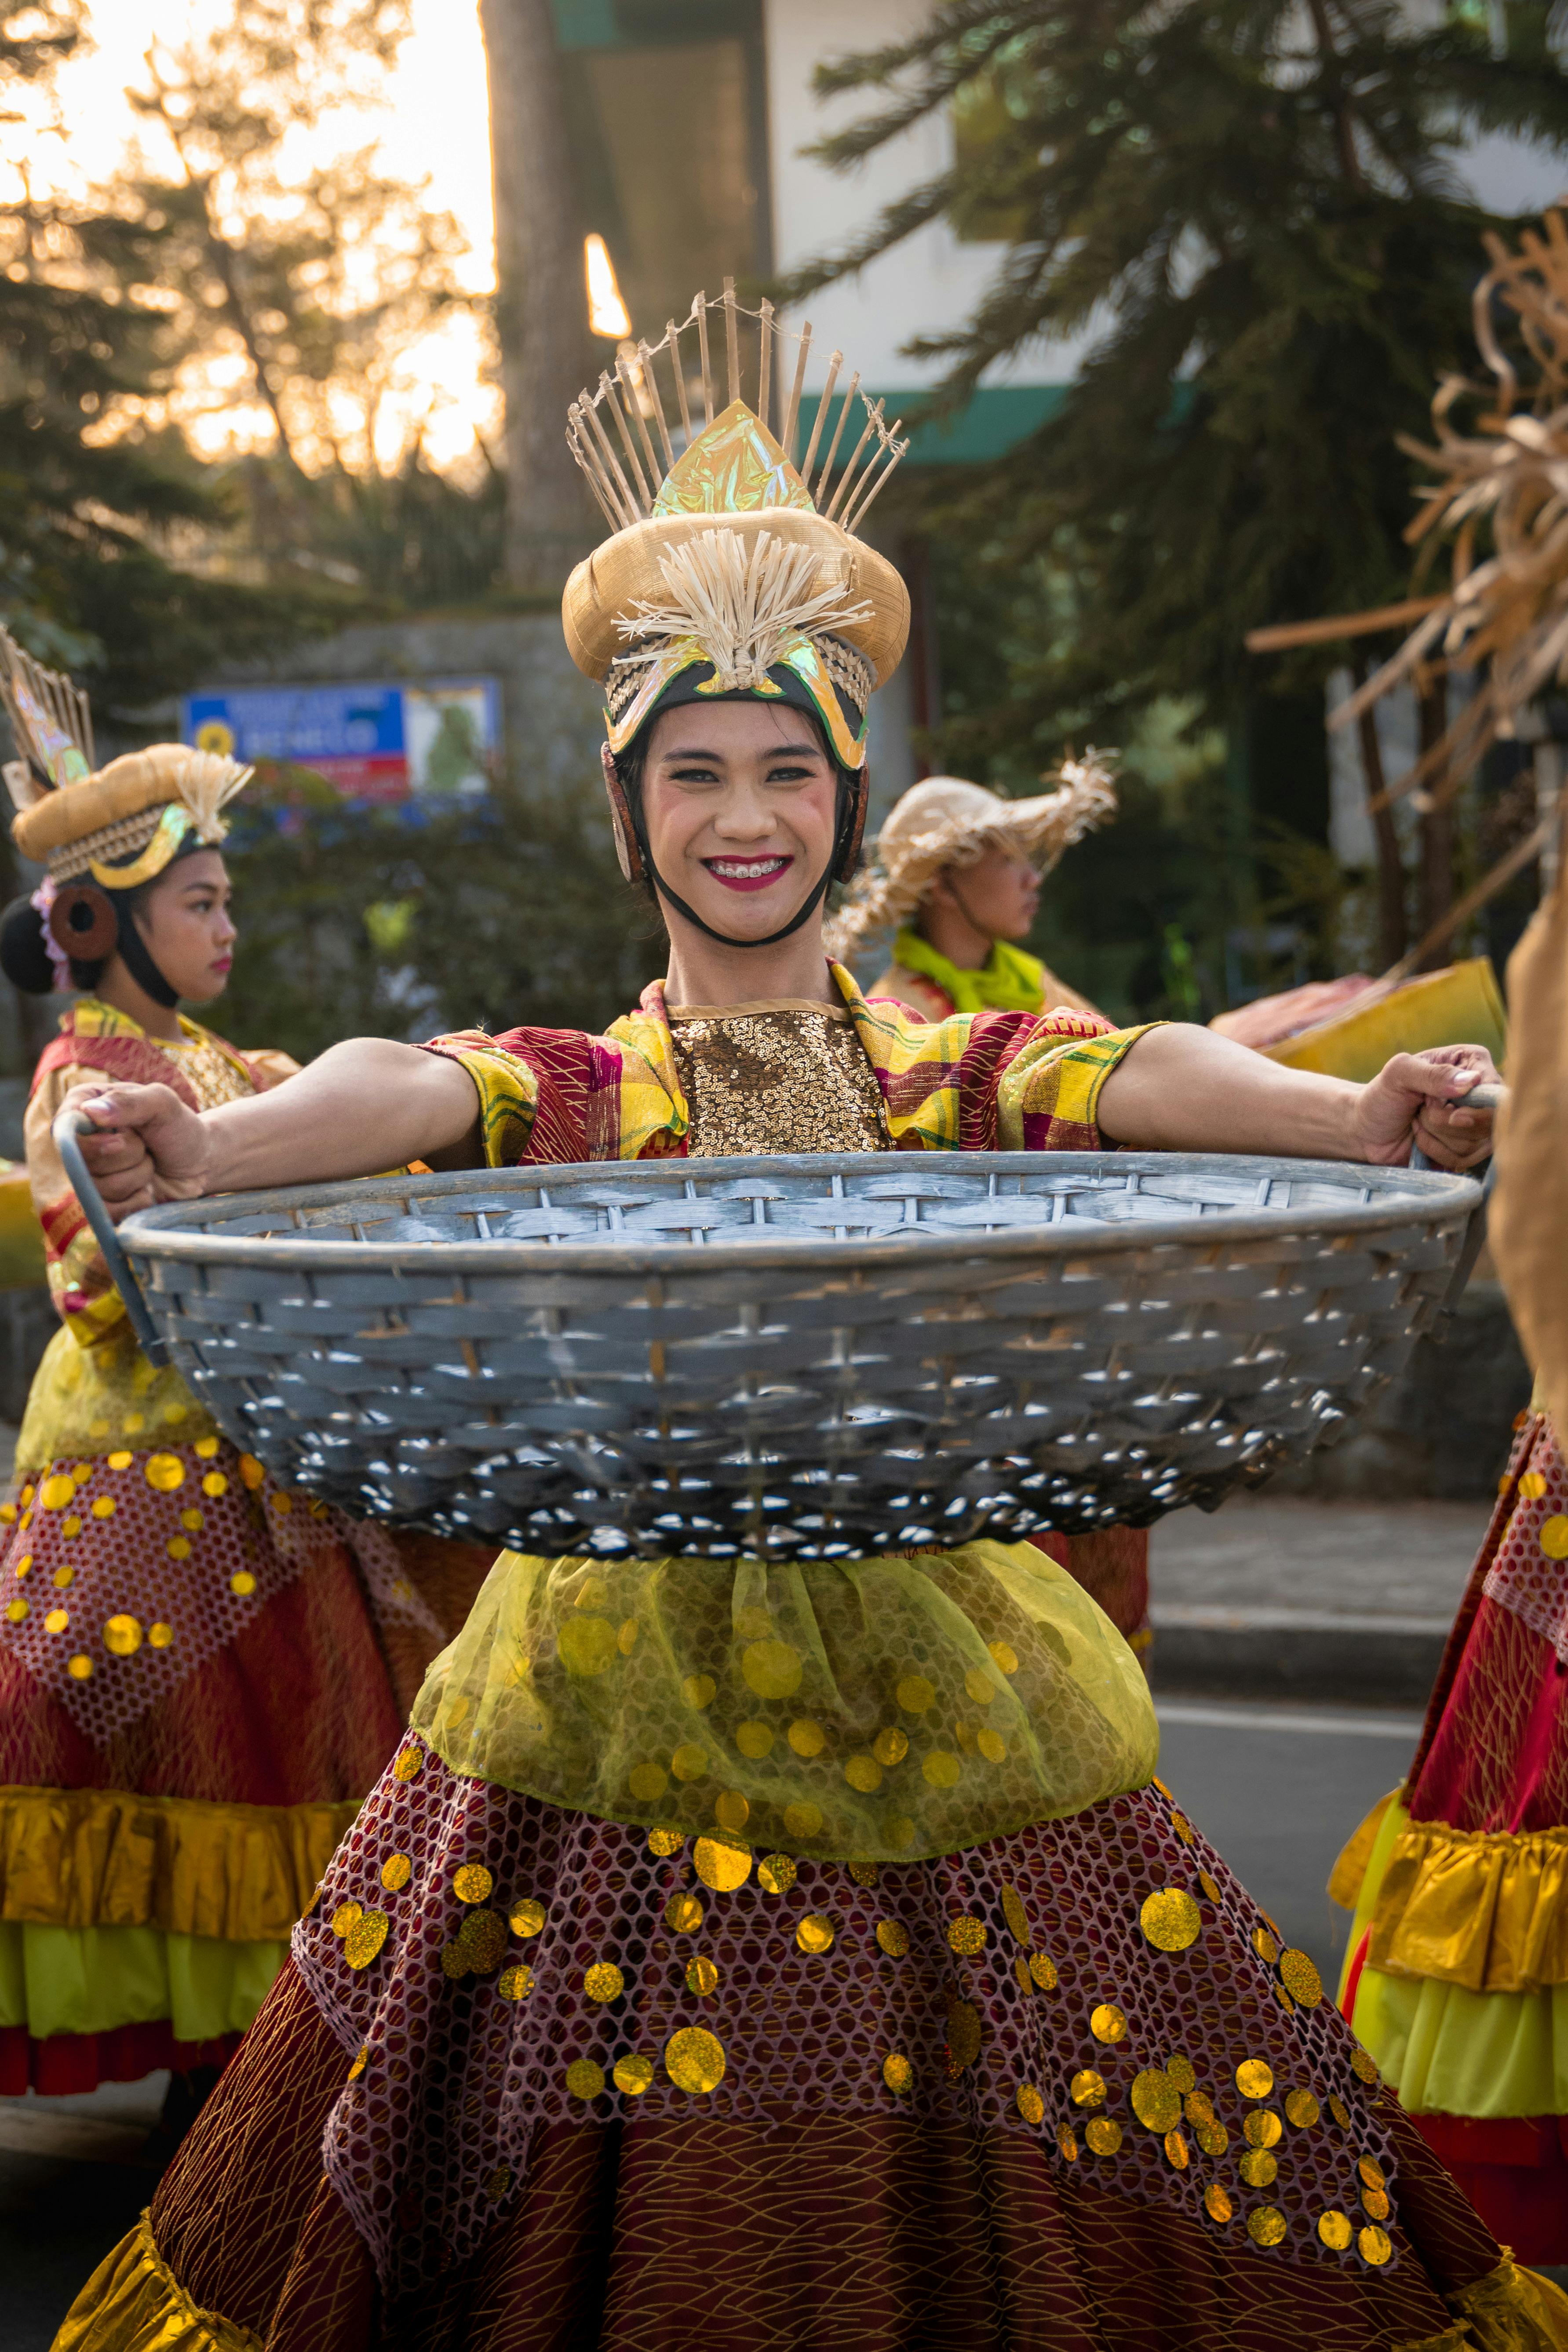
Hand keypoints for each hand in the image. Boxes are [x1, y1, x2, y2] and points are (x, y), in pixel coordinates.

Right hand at [60, 1080, 212, 1219]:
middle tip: (147, 1146)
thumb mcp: (162, 1103)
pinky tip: (148, 1189)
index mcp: (86, 1106)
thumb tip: (91, 1111)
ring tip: (151, 1163)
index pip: (64, 1126)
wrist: (201, 1163)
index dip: (90, 1139)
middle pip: (82, 1160)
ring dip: (136, 1177)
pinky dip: (135, 1202)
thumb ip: (129, 1102)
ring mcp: (89, 1174)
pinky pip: (105, 1211)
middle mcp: (81, 1140)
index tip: (120, 1139)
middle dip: (127, 1154)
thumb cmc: (180, 1127)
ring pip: (97, 1188)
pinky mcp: (101, 1203)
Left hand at [1352, 1045, 1498, 1171]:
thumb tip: (1471, 1082)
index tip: (1445, 1111)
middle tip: (1420, 1111)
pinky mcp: (1468, 1149)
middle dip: (1445, 1122)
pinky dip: (1436, 1153)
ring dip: (1437, 1137)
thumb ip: (1432, 1074)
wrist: (1366, 1130)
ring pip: (1476, 1143)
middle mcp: (1480, 1091)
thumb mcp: (1399, 1074)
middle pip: (1487, 1121)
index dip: (1473, 1108)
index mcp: (1471, 1062)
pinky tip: (1420, 1140)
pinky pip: (1466, 1160)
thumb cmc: (1381, 1095)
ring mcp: (1477, 1122)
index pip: (1495, 1090)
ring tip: (1417, 1123)